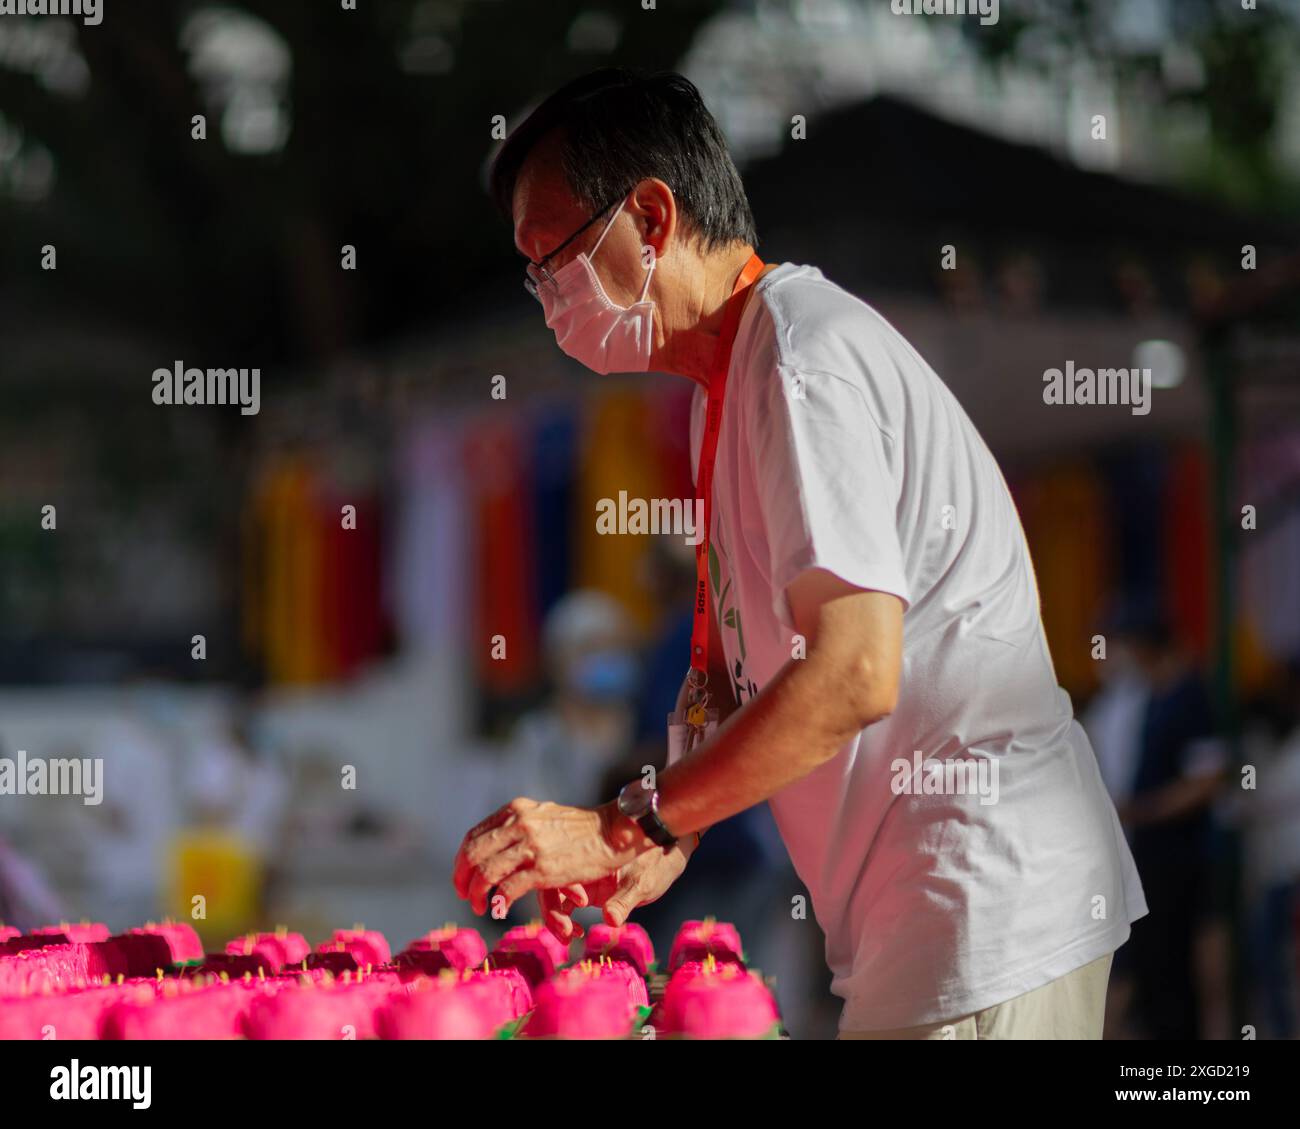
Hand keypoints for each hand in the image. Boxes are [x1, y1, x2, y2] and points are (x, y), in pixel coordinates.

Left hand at [453, 798, 641, 916]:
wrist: (612, 832)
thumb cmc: (580, 829)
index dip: (462, 861)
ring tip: (480, 907)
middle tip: (465, 896)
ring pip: (486, 873)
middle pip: (474, 854)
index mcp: (516, 811)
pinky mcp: (543, 869)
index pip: (474, 836)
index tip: (462, 878)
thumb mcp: (543, 817)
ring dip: (477, 894)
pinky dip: (498, 902)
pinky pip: (507, 889)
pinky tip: (499, 910)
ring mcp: (530, 846)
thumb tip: (493, 842)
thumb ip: (518, 826)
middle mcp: (519, 824)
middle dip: (462, 879)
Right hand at [537, 838, 694, 941]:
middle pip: (549, 882)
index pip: (559, 868)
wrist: (668, 853)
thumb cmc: (657, 863)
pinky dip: (564, 920)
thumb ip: (624, 900)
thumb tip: (610, 920)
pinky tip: (576, 933)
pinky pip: (565, 904)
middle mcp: (581, 863)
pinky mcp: (587, 889)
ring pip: (554, 895)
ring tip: (570, 936)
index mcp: (590, 854)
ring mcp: (582, 876)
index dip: (561, 888)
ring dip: (556, 917)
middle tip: (566, 932)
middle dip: (552, 909)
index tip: (580, 903)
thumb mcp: (643, 882)